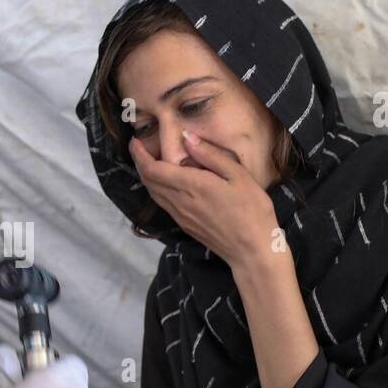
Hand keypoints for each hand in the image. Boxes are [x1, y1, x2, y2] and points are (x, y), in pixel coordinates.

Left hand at [130, 132, 278, 270]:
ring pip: (153, 193)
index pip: (153, 169)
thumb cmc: (251, 210)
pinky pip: (163, 203)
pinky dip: (157, 189)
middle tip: (141, 148)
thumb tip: (186, 137)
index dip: (140, 154)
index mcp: (191, 186)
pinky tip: (166, 183)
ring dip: (147, 176)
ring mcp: (180, 216)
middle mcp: (179, 202)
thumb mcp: (237, 175)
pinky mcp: (184, 225)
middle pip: (148, 181)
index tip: (135, 141)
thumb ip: (210, 155)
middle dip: (140, 162)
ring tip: (150, 161)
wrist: (251, 250)